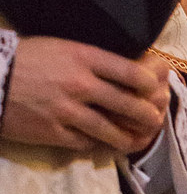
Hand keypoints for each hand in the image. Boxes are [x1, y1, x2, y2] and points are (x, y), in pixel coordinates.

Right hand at [2, 38, 170, 155]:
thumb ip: (91, 61)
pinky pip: (86, 143)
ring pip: (111, 130)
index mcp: (83, 57)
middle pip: (128, 104)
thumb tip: (124, 74)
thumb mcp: (61, 48)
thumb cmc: (25, 58)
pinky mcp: (54, 133)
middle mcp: (80, 84)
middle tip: (154, 119)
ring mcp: (67, 111)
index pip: (131, 73)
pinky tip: (104, 145)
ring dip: (128, 137)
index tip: (154, 90)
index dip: (150, 85)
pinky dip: (98, 145)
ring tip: (136, 139)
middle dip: (147, 115)